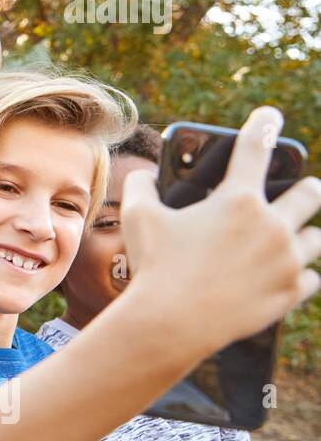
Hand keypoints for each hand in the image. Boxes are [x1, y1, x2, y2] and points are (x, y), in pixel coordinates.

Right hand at [120, 106, 320, 354]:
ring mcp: (287, 261)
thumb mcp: (137, 218)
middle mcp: (272, 226)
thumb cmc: (153, 267)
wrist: (170, 324)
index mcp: (237, 200)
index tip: (271, 116)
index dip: (264, 125)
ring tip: (283, 242)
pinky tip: (280, 276)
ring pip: (315, 238)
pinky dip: (298, 275)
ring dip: (301, 236)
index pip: (256, 148)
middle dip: (303, 189)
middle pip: (311, 193)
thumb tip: (145, 175)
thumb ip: (141, 187)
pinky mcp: (290, 293)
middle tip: (291, 195)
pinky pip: (311, 277)